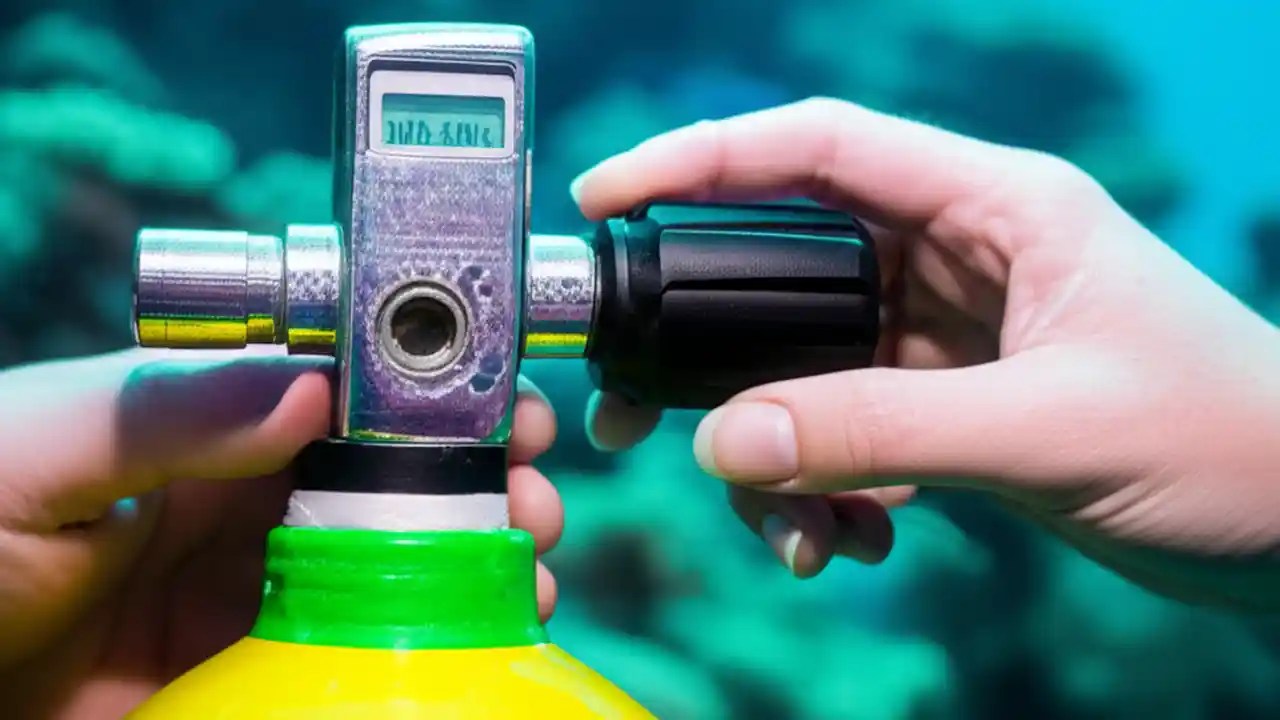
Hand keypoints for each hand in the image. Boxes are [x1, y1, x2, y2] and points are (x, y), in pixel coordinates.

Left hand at [0, 350, 562, 717]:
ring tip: (526, 555)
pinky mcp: (253, 672)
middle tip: (529, 486)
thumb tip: (310, 384)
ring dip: (473, 551)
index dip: (425, 390)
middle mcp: (237, 500)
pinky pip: (358, 648)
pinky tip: (480, 628)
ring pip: (391, 559)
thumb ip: (161, 410)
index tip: (496, 400)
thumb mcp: (31, 453)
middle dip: (474, 471)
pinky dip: (429, 636)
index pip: (335, 390)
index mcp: (193, 424)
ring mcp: (250, 591)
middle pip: (385, 475)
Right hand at [573, 98, 1279, 609]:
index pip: (823, 148)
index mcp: (995, 207)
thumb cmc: (1228, 442)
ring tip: (802, 533)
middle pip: (787, 274)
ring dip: (778, 455)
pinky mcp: (952, 406)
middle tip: (633, 413)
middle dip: (712, 354)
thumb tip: (724, 443)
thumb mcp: (1049, 427)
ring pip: (806, 374)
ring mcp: (951, 337)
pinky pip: (845, 434)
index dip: (705, 158)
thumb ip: (882, 431)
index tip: (608, 200)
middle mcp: (960, 259)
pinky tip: (859, 540)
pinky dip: (827, 490)